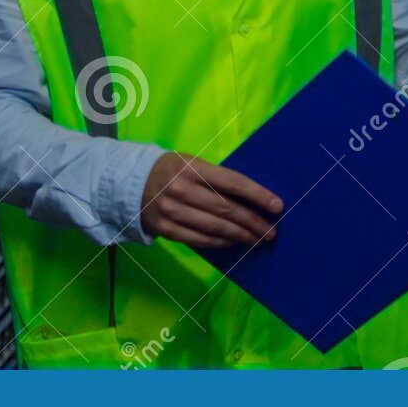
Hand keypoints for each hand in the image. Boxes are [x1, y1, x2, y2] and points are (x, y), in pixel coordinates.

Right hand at [140, 153, 282, 247]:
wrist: (130, 184)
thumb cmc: (171, 171)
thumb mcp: (191, 163)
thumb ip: (216, 178)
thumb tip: (251, 199)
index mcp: (192, 167)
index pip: (233, 182)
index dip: (258, 195)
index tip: (277, 206)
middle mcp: (181, 189)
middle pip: (227, 209)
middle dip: (253, 222)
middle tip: (271, 232)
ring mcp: (172, 211)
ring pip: (215, 228)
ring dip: (241, 236)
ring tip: (258, 240)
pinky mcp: (165, 229)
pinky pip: (200, 240)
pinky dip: (221, 242)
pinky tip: (234, 242)